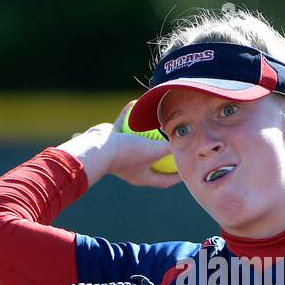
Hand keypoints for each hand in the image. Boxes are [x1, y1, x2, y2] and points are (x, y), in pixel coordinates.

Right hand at [55, 100, 182, 189]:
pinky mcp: (112, 140)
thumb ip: (169, 148)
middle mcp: (132, 167)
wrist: (97, 148)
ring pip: (137, 142)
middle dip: (163, 157)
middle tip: (176, 148)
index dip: (177, 177)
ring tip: (156, 125)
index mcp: (142, 176)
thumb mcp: (153, 151)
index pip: (164, 180)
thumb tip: (186, 143)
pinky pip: (122, 125)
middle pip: (152, 163)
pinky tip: (134, 103)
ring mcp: (121, 154)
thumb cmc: (126, 153)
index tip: (187, 170)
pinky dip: (128, 115)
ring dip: (146, 134)